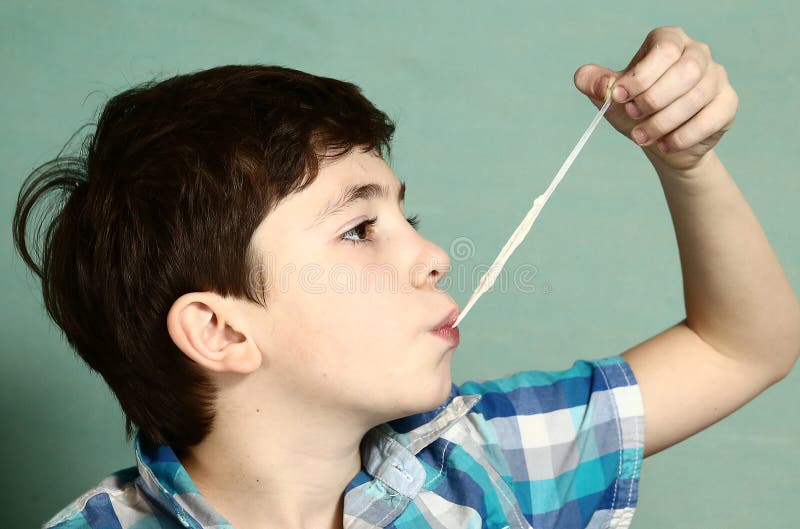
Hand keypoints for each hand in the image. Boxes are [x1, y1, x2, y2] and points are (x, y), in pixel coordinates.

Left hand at [574, 26, 737, 171]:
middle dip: (654, 100)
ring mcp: (717, 77)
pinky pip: (711, 118)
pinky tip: (664, 145)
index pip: (664, 49)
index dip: (641, 76)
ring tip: (641, 136)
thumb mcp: (611, 98)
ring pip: (697, 97)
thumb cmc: (637, 112)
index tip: (619, 97)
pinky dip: (682, 137)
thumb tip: (591, 81)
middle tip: (633, 117)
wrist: (661, 144)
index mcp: (669, 42)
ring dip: (663, 122)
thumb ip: (595, 84)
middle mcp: (697, 53)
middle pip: (686, 70)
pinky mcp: (727, 103)